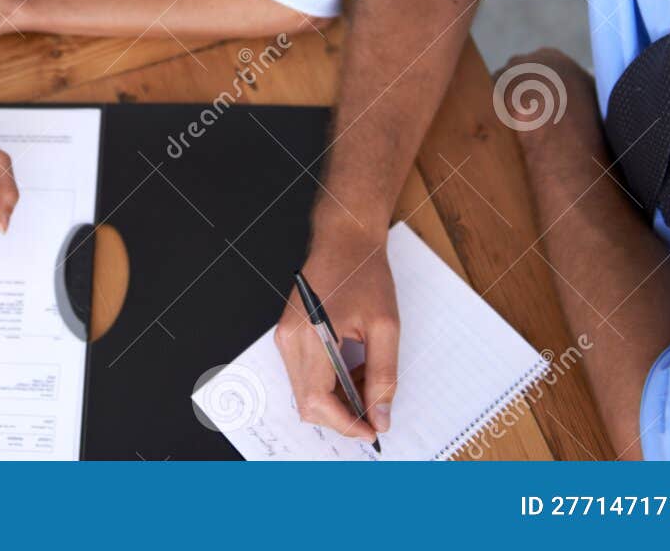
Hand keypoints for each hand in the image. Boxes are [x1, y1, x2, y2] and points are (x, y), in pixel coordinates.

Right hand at [274, 232, 397, 441]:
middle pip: (308, 403)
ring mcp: (284, 337)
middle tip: (376, 408)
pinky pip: (304, 375)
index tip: (372, 432)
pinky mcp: (287, 334)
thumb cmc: (365, 275)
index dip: (345, 424)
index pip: (318, 402)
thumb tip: (380, 417)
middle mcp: (289, 340)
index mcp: (311, 337)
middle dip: (343, 414)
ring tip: (368, 382)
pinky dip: (329, 383)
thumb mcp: (385, 327)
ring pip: (305, 392)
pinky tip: (353, 370)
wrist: (344, 239)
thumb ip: (383, 376)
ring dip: (337, 400)